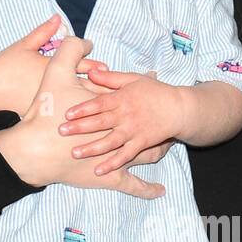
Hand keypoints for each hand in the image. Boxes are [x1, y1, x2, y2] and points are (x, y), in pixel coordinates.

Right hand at [0, 14, 98, 116]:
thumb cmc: (6, 66)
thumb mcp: (24, 45)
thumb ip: (44, 32)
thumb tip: (58, 17)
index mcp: (54, 67)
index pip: (81, 59)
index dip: (90, 56)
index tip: (96, 56)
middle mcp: (57, 86)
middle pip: (89, 85)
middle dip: (103, 84)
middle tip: (110, 79)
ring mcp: (54, 104)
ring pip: (83, 106)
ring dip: (96, 102)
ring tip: (107, 101)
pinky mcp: (48, 117)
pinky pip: (71, 120)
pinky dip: (82, 118)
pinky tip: (91, 121)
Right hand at [0, 38, 164, 198]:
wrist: (33, 149)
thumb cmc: (43, 114)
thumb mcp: (54, 74)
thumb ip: (68, 51)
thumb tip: (82, 39)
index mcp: (108, 108)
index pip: (128, 98)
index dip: (142, 91)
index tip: (155, 83)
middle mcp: (117, 132)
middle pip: (142, 126)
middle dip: (156, 122)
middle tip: (166, 117)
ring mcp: (115, 156)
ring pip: (144, 153)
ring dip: (157, 150)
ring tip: (166, 146)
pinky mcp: (108, 177)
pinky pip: (133, 185)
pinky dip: (147, 189)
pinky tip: (159, 191)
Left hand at [58, 65, 186, 174]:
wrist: (179, 108)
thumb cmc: (154, 91)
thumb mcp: (133, 79)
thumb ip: (110, 78)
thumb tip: (89, 72)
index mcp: (122, 98)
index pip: (99, 103)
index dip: (83, 108)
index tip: (66, 113)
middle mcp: (126, 115)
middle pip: (100, 122)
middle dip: (80, 127)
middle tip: (61, 132)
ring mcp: (134, 131)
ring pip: (110, 141)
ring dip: (92, 148)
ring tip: (75, 153)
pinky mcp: (142, 143)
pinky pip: (126, 155)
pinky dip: (113, 163)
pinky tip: (99, 170)